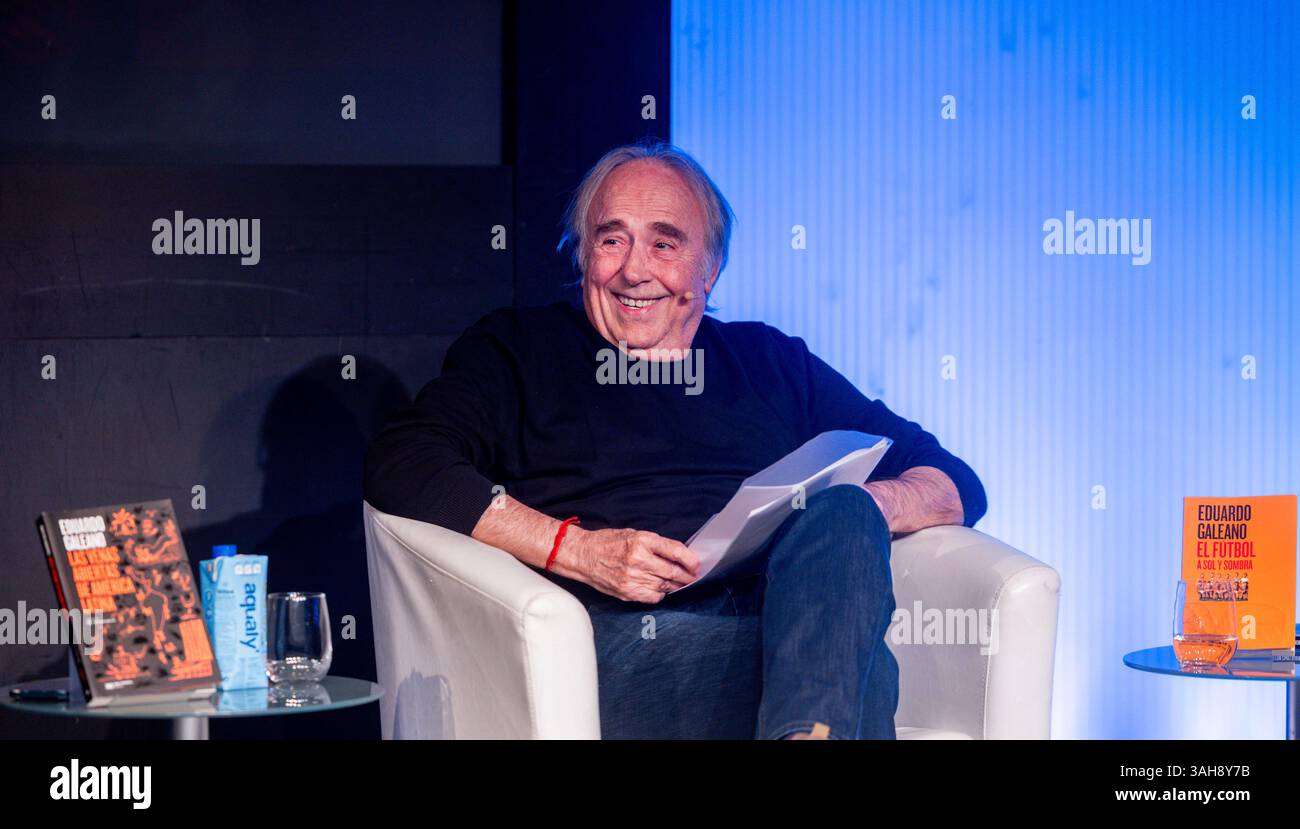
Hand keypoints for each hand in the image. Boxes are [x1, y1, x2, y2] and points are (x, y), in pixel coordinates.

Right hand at [555, 526, 700, 602]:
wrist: (583, 555)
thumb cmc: (608, 542)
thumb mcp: (634, 534)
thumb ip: (656, 545)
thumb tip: (679, 556)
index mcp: (642, 541)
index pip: (676, 551)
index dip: (691, 560)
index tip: (696, 565)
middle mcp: (638, 559)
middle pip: (673, 572)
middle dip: (687, 576)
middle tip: (693, 577)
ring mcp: (632, 578)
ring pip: (665, 586)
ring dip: (674, 586)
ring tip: (678, 583)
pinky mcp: (627, 592)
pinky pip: (653, 597)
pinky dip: (660, 594)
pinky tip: (659, 588)